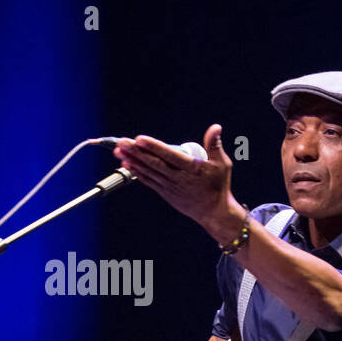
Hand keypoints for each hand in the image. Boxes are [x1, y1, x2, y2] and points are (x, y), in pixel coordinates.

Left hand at [113, 125, 241, 235]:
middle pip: (154, 163)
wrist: (214, 212)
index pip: (170, 156)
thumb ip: (215, 145)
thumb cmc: (219, 187)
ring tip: (119, 150)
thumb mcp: (222, 164)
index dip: (154, 147)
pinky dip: (137, 172)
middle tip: (122, 141)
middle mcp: (179, 179)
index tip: (140, 139)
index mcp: (192, 170)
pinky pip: (149, 181)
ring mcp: (170, 187)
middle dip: (136, 152)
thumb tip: (216, 127)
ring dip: (133, 161)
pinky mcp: (166, 193)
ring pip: (149, 171)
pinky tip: (127, 164)